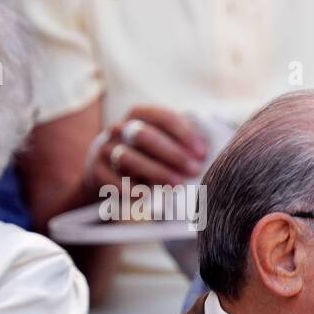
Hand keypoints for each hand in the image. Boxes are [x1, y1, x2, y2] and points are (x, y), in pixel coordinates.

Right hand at [86, 105, 208, 190]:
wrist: (107, 179)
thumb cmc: (148, 160)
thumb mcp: (163, 147)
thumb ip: (184, 145)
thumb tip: (217, 150)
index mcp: (139, 117)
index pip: (162, 117)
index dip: (183, 133)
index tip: (203, 152)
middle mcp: (119, 130)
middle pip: (143, 135)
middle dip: (172, 153)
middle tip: (195, 170)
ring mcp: (105, 150)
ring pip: (128, 158)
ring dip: (155, 171)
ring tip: (177, 185)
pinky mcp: (95, 173)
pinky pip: (111, 180)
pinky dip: (129, 189)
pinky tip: (147, 197)